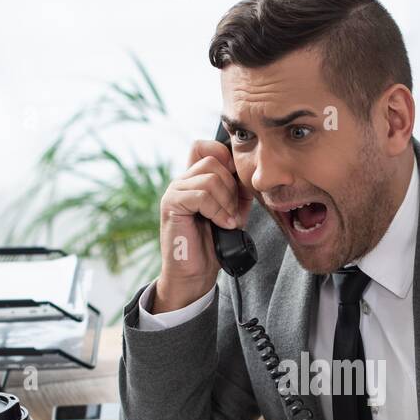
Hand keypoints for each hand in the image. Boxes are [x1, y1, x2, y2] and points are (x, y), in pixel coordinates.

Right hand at [154, 138, 253, 311]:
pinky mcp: (171, 204)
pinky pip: (201, 194)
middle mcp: (182, 180)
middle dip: (231, 186)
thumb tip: (248, 174)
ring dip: (226, 201)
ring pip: (210, 177)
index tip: (237, 185)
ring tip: (227, 220)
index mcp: (195, 179)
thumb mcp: (232, 212)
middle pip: (213, 159)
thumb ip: (238, 191)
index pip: (205, 145)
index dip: (225, 157)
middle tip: (233, 211)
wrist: (195, 273)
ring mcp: (175, 191)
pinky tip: (221, 224)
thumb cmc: (212, 245)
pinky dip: (217, 210)